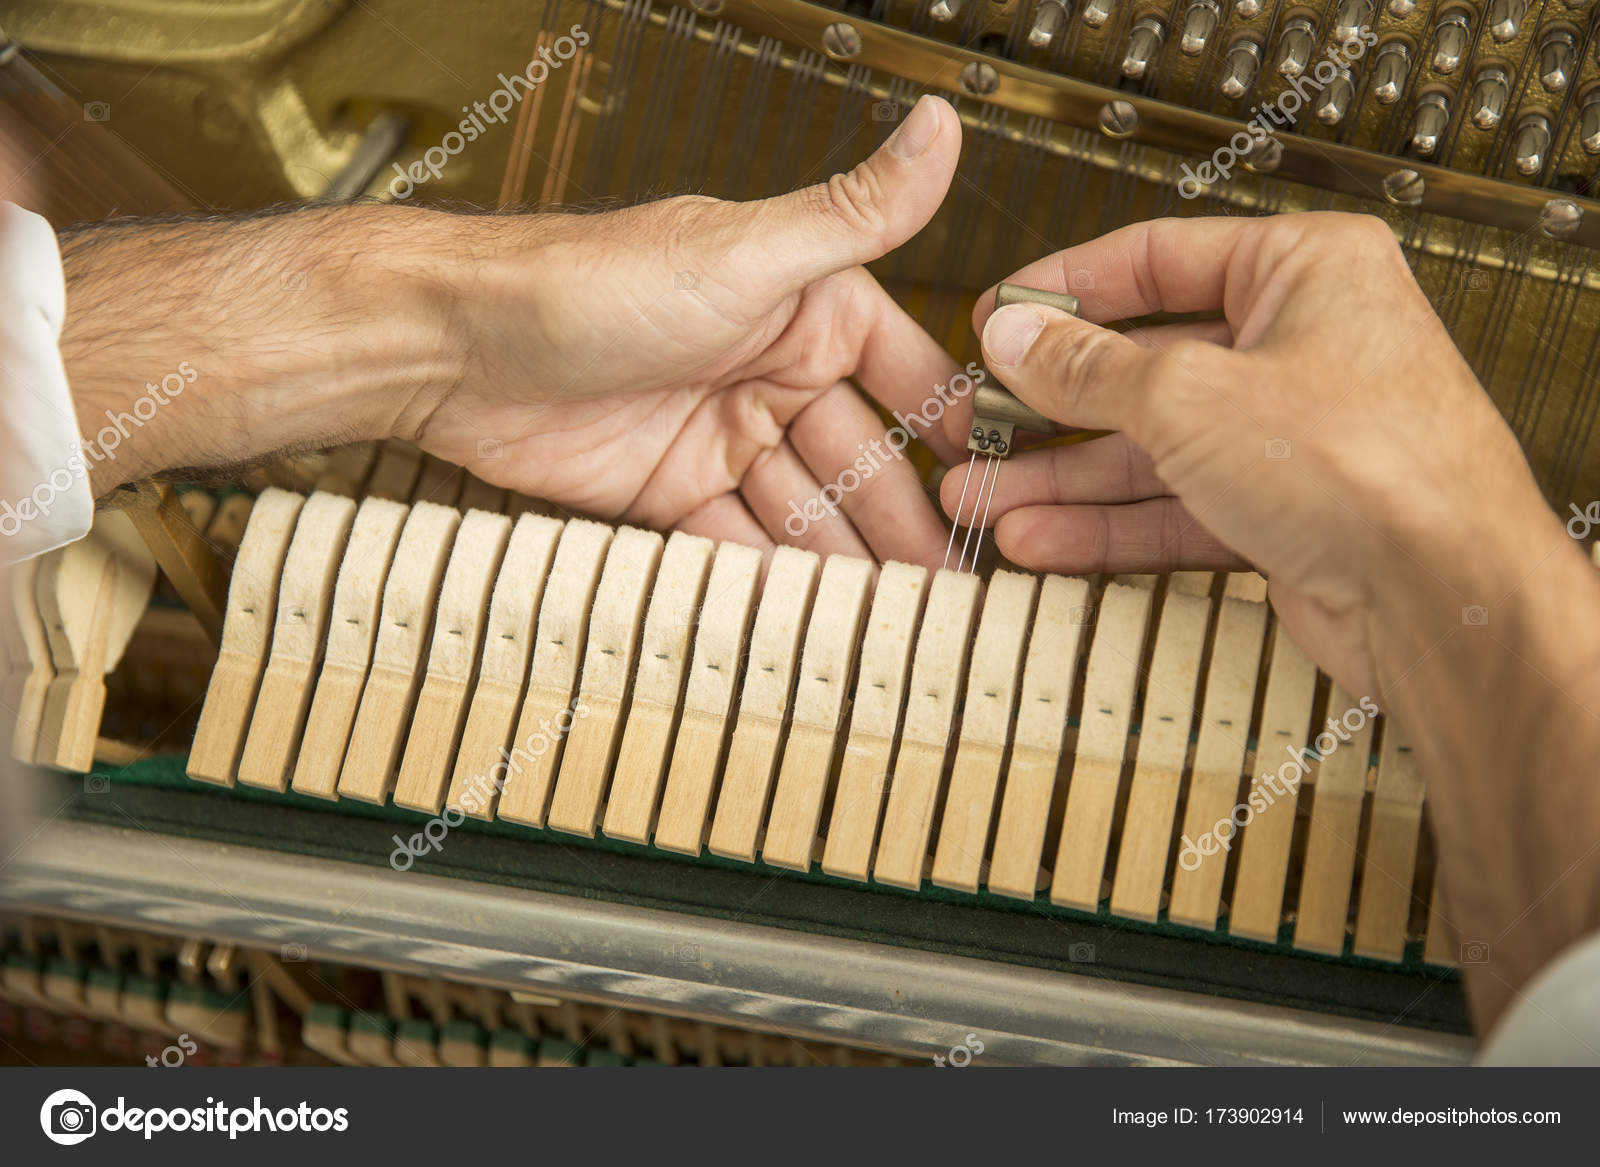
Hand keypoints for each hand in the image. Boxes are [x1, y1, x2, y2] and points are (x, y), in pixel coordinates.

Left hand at [402, 94, 967, 566]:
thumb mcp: (741, 252)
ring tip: (897, 617)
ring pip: (806, 511)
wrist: (452, 349)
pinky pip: (739, 542)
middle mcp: (767, 371)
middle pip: (860, 460)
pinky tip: (814, 615)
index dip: (953, 435)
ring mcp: (719, 435)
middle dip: (907, 523)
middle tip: (953, 588)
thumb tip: (941, 129)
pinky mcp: (670, 490)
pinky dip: (774, 579)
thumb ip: (853, 213)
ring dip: (849, 562)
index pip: (905, 377)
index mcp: (802, 308)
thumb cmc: (584, 282)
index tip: (1000, 488)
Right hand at [951, 213, 1599, 1030]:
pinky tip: (1038, 537)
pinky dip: (1105, 526)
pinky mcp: (1282, 517)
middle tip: (978, 426)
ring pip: (1151, 450)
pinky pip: (1174, 510)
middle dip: (1051, 407)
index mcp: (1303, 272)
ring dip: (1062, 479)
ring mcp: (1291, 439)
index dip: (1066, 290)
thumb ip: (1090, 367)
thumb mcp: (1189, 392)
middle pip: (1144, 366)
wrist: (1441, 599)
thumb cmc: (1363, 464)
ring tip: (979, 499)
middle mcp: (1302, 348)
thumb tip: (1019, 337)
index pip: (1157, 259)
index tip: (998, 318)